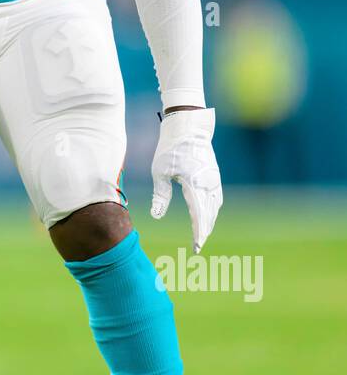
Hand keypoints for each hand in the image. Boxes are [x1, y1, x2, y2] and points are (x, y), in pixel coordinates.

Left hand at [151, 107, 222, 252]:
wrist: (188, 127)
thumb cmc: (170, 148)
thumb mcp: (160, 171)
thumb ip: (161, 195)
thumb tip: (157, 216)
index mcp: (195, 184)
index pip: (199, 215)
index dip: (198, 232)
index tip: (196, 246)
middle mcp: (208, 184)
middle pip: (209, 214)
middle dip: (204, 231)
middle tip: (198, 246)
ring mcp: (214, 179)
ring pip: (214, 207)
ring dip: (209, 221)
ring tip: (202, 235)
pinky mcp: (214, 175)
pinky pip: (216, 198)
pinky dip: (212, 210)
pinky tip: (208, 215)